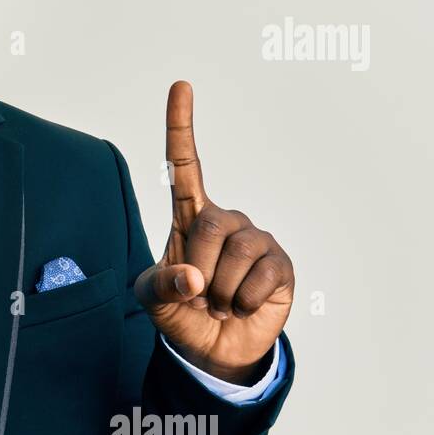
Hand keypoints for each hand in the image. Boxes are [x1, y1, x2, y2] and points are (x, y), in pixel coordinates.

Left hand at [134, 81, 294, 383]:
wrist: (212, 348)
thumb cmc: (180, 311)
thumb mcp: (152, 298)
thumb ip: (161, 284)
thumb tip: (192, 278)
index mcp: (190, 217)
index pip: (184, 165)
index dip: (181, 126)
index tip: (181, 86)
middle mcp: (225, 220)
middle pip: (209, 226)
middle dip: (198, 271)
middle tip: (200, 295)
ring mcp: (256, 240)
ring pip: (237, 254)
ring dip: (222, 291)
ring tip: (221, 303)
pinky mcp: (280, 264)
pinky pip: (261, 278)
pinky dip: (245, 302)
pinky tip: (243, 306)